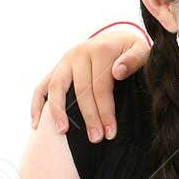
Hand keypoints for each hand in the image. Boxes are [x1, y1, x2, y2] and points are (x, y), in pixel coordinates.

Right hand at [29, 27, 149, 142]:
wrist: (115, 39)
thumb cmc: (130, 51)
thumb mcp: (141, 50)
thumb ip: (134, 60)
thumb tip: (118, 72)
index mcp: (100, 50)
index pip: (101, 86)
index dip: (105, 111)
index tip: (110, 133)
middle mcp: (79, 54)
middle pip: (80, 90)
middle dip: (88, 117)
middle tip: (95, 139)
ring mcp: (65, 61)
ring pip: (56, 87)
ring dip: (57, 111)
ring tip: (62, 132)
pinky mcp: (57, 69)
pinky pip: (42, 86)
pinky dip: (37, 104)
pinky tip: (36, 124)